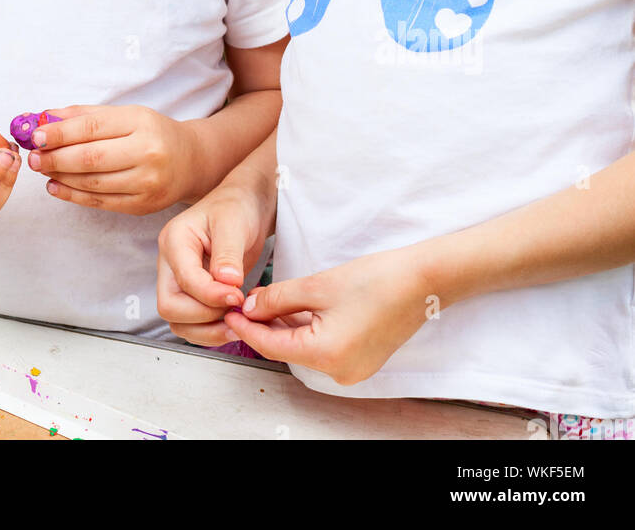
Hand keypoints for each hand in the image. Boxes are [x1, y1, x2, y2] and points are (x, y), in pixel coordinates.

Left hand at [26, 105, 197, 214]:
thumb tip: (43, 118)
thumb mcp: (124, 115)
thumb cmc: (151, 133)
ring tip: (42, 169)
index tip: (36, 135)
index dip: (60, 132)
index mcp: (141, 122)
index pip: (92, 127)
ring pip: (92, 182)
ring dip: (60, 176)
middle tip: (33, 157)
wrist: (190, 161)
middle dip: (55, 157)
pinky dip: (73, 196)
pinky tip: (56, 186)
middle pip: (90, 157)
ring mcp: (147, 182)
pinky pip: (100, 202)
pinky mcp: (143, 206)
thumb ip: (84, 115)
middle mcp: (147, 152)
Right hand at [157, 181, 274, 345]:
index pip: (185, 280)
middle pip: (170, 307)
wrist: (245, 205)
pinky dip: (210, 331)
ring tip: (236, 322)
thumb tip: (227, 283)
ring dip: (207, 330)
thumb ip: (228, 254)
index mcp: (174, 240)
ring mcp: (178, 279)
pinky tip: (232, 322)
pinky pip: (191, 323)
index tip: (238, 296)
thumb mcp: (234, 223)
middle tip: (235, 309)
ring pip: (177, 321)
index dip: (211, 295)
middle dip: (204, 316)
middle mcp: (170, 262)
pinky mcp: (190, 293)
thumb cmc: (237, 206)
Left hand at [224, 247, 433, 383]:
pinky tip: (293, 308)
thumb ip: (278, 298)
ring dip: (284, 327)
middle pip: (287, 349)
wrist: (422, 280)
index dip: (246, 327)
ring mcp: (352, 369)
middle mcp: (339, 371)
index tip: (228, 311)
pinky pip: (322, 347)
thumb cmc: (376, 280)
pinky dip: (305, 329)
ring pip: (304, 348)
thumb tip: (250, 307)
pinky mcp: (361, 359)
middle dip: (263, 326)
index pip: (271, 345)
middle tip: (242, 303)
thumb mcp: (318, 285)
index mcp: (326, 355)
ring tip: (264, 301)